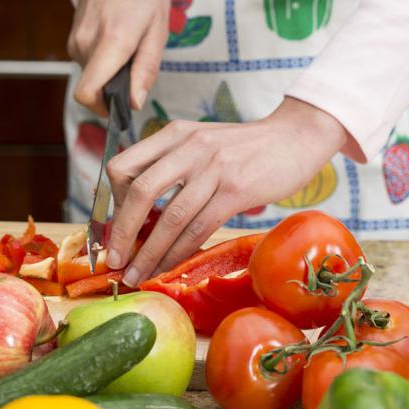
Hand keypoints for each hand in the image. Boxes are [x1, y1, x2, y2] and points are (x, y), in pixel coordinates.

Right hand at [68, 0, 168, 113]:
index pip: (87, 93)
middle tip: (136, 62)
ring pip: (93, 76)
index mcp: (112, 42)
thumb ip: (146, 69)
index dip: (103, 109)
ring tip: (128, 44)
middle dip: (116, 86)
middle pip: (95, 88)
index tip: (120, 105)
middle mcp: (87, 44)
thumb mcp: (158, 29)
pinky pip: (89, 63)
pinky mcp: (72, 40)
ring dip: (111, 71)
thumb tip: (134, 103)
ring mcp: (76, 42)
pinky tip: (116, 39)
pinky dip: (103, 61)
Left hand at [105, 97, 348, 285]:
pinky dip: (179, 253)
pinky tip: (169, 268)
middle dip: (121, 232)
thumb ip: (171, 166)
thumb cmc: (244, 148)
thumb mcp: (200, 142)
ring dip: (149, 253)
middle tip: (114, 260)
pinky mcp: (236, 190)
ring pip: (170, 218)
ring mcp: (213, 167)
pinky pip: (198, 229)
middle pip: (139, 193)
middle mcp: (188, 146)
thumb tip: (139, 213)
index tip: (117, 227)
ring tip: (136, 274)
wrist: (295, 137)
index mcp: (173, 134)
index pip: (123, 167)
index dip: (113, 202)